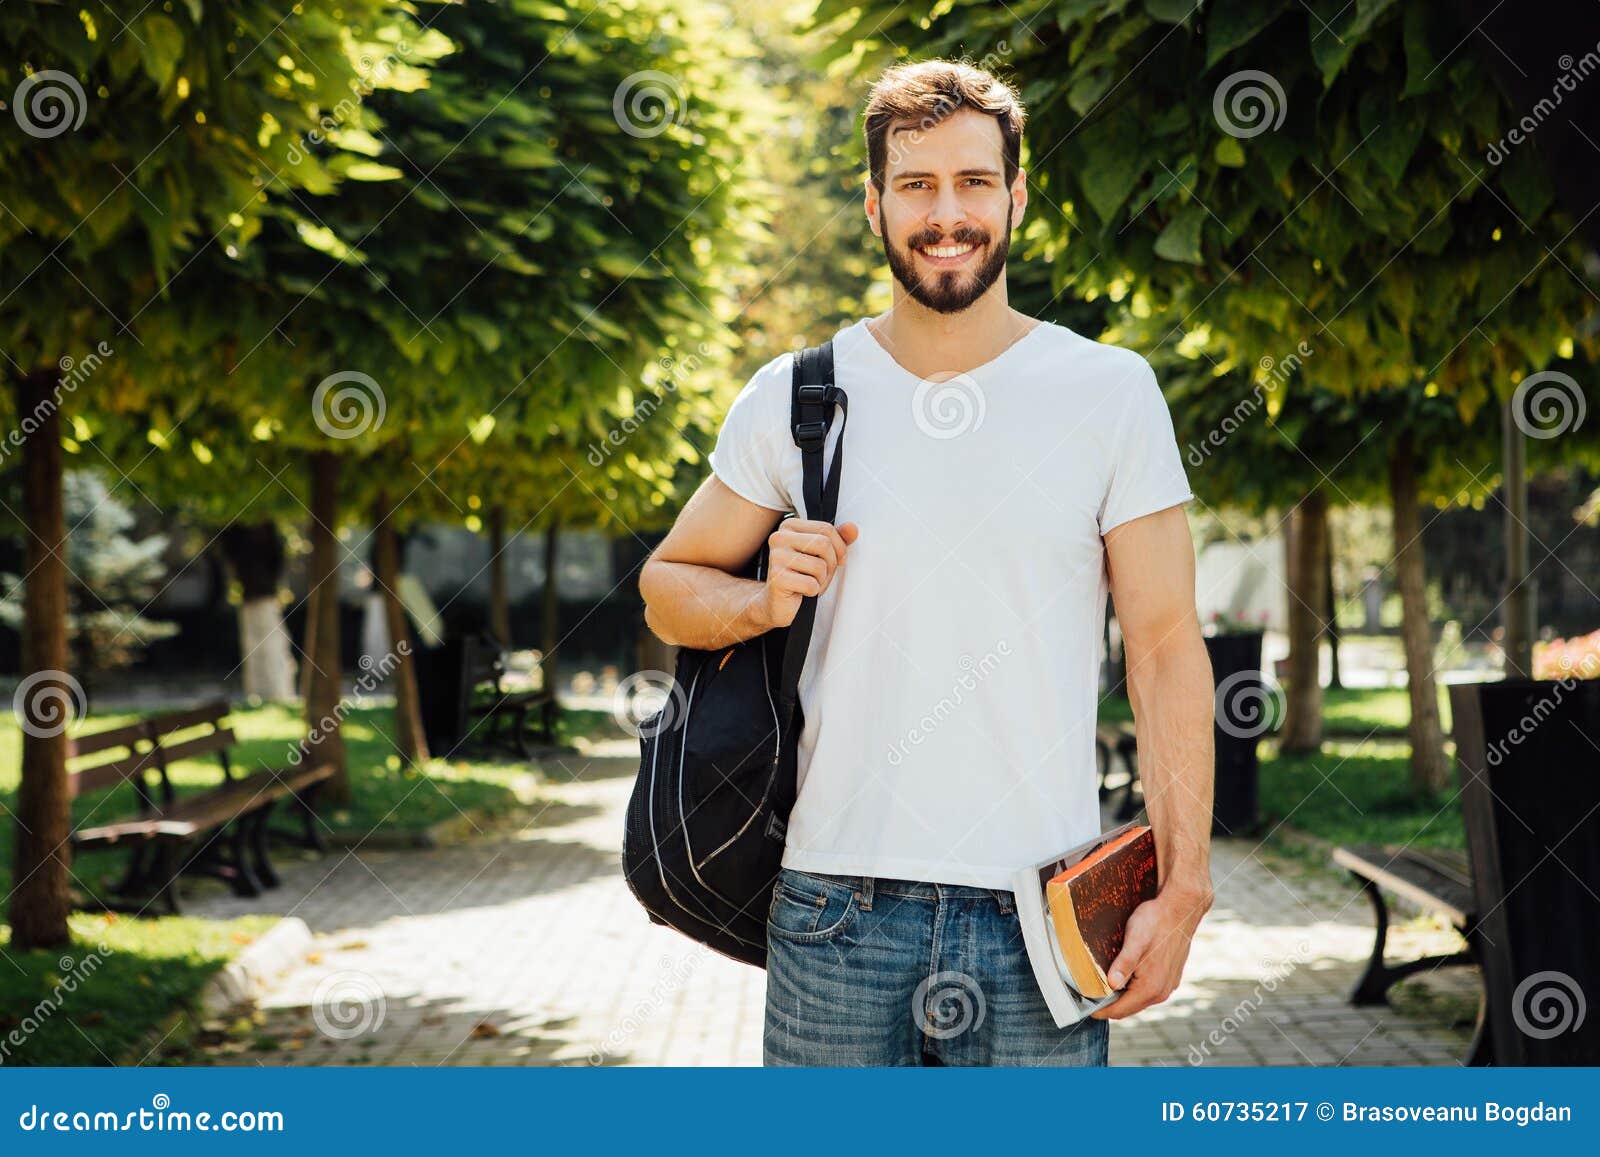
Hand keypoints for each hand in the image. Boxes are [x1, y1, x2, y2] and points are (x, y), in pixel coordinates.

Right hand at [761, 518, 857, 627]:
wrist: (778, 602)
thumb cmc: (802, 575)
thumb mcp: (822, 554)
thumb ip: (838, 539)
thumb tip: (852, 528)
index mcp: (789, 525)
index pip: (826, 529)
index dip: (839, 547)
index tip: (835, 560)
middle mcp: (779, 537)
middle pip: (824, 544)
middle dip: (830, 564)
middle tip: (821, 575)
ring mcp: (776, 557)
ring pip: (819, 566)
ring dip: (822, 580)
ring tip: (810, 582)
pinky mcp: (777, 578)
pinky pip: (811, 584)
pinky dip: (813, 591)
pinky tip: (802, 591)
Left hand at [1091, 879, 1211, 1019]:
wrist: (1180, 909)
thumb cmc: (1157, 922)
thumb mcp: (1135, 940)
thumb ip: (1124, 964)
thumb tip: (1112, 984)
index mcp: (1151, 987)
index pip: (1120, 1010)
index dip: (1100, 1011)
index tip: (1084, 1006)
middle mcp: (1161, 991)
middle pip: (1128, 1008)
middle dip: (1108, 1005)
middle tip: (1088, 996)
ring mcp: (1166, 985)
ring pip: (1137, 1000)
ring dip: (1120, 997)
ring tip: (1101, 986)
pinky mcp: (1169, 978)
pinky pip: (1146, 991)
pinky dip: (1132, 989)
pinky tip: (1122, 975)